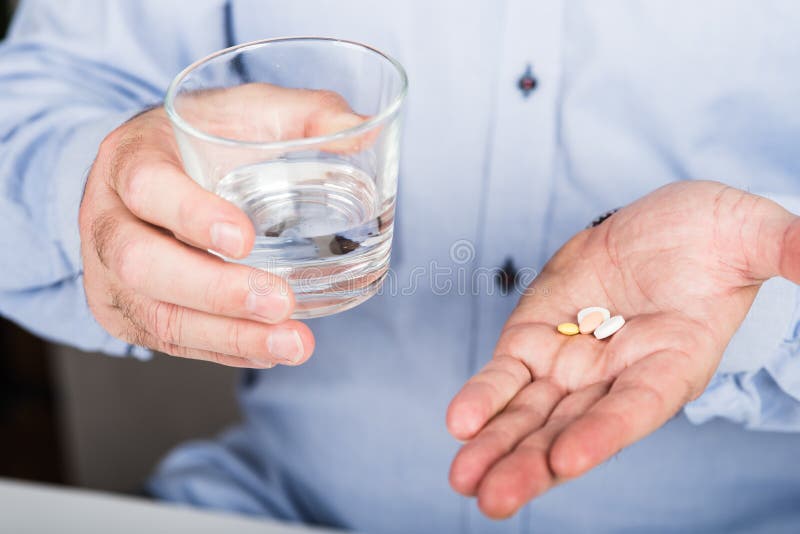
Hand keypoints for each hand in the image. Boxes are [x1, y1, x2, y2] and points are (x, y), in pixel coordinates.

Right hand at [79, 84, 362, 366]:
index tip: (244, 239)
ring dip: (227, 336)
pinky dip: (222, 350)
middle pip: (140, 263)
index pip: (146, 186)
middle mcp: (108, 216)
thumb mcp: (249, 110)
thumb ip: (306, 114)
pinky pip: (167, 340)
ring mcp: (107, 271)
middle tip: (280, 302)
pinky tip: (268, 350)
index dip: (190, 214)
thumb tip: (366, 130)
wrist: (153, 171)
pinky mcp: (124, 309)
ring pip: (154, 314)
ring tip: (292, 344)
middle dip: (214, 290)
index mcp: (132, 156)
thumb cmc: (205, 140)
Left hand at [446, 181, 799, 516]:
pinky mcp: (537, 336)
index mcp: (673, 364)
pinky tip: (460, 422)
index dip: (605, 432)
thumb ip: (782, 249)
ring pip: (530, 413)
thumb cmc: (710, 234)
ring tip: (463, 480)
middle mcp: (618, 376)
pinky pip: (507, 374)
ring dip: (496, 446)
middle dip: (531, 464)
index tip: (570, 458)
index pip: (636, 407)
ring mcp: (573, 361)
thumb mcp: (749, 234)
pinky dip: (485, 395)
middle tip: (492, 500)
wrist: (658, 224)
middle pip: (572, 428)